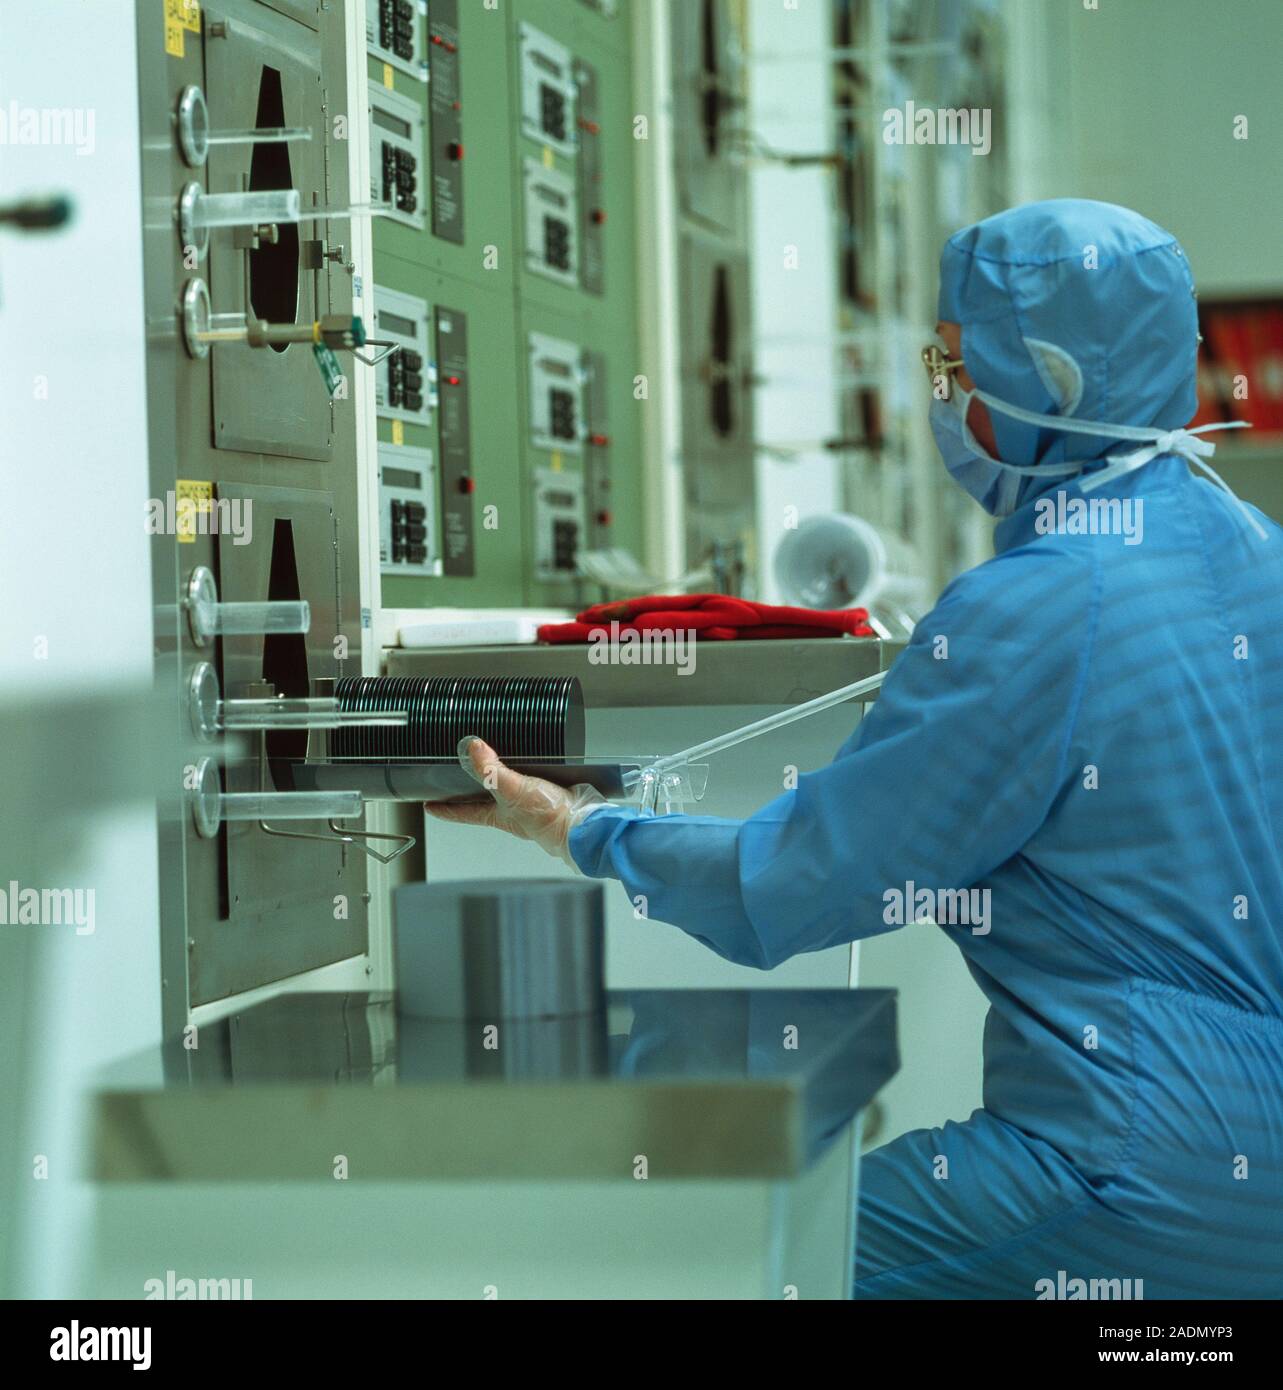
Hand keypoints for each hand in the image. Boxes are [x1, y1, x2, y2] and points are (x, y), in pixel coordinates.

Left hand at [424, 736, 606, 869]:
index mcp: (496, 814)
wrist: (583, 823)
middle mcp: (511, 811)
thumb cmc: (548, 819)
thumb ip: (491, 770)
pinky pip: (530, 781)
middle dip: (468, 792)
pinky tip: (530, 762)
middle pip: (481, 802)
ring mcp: (530, 804)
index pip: (461, 812)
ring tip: (489, 764)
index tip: (428, 805)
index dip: (443, 808)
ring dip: (498, 778)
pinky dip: (525, 771)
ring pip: (506, 790)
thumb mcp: (513, 790)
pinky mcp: (549, 794)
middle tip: (455, 781)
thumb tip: (472, 748)